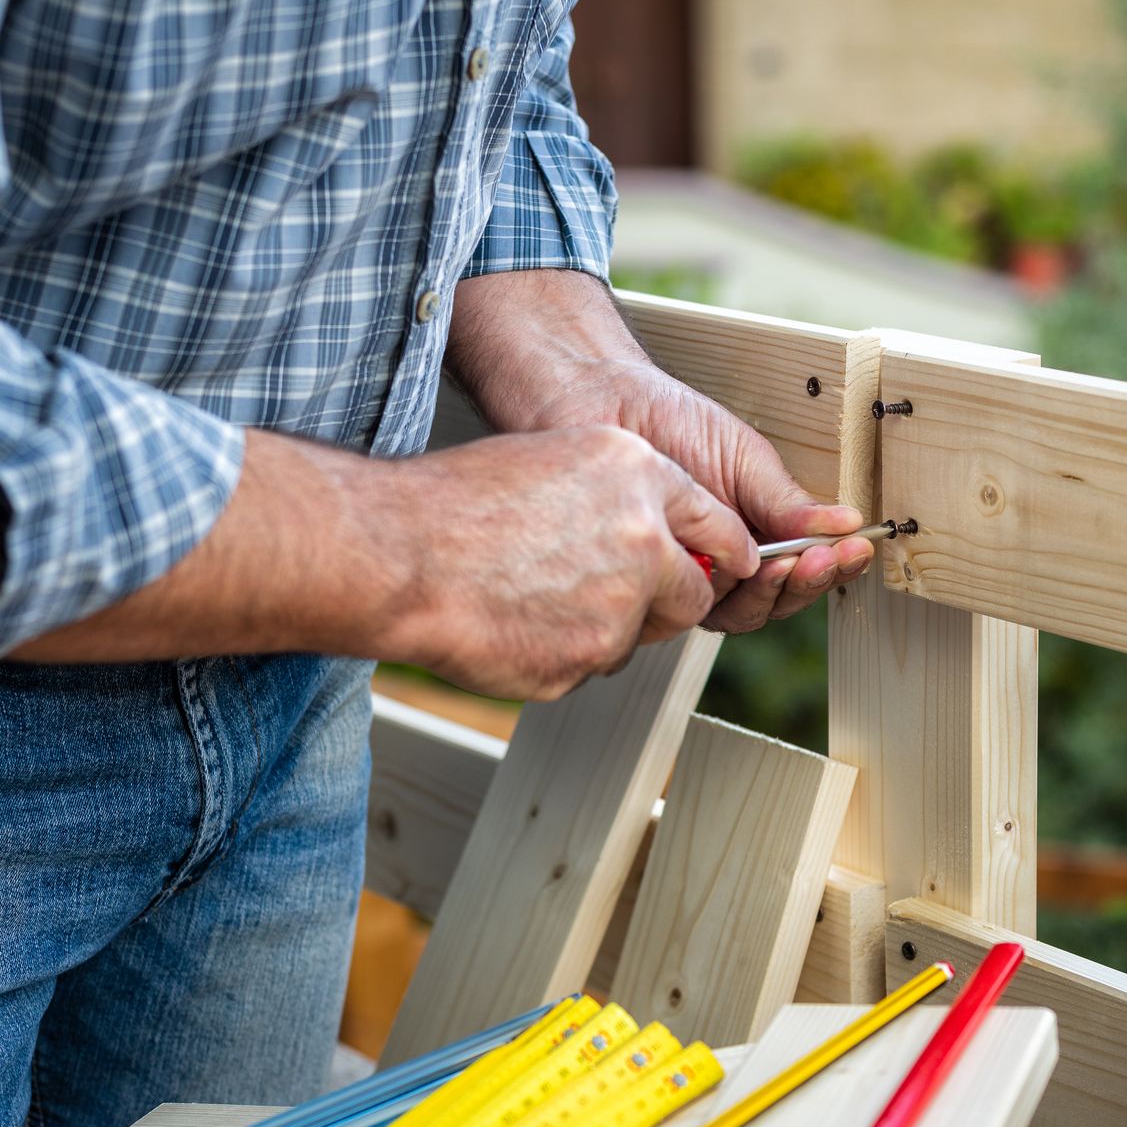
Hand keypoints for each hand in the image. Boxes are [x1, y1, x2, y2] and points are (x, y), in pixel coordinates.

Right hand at [390, 426, 755, 698]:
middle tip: (607, 596)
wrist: (399, 556)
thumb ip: (616, 494)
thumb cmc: (455, 504)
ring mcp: (620, 607)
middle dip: (664, 605)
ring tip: (532, 598)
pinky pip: (588, 667)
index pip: (718, 525)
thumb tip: (655, 530)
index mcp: (638, 475)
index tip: (727, 569)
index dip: (722, 553)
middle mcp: (644, 539)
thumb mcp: (551, 459)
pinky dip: (558, 655)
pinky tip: (512, 624)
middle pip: (692, 595)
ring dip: (602, 630)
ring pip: (635, 637)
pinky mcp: (587, 659)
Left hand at [447, 270, 876, 631]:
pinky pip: (683, 609)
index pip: (798, 567)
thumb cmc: (662, 417)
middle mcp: (715, 563)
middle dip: (805, 583)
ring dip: (770, 592)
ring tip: (783, 560)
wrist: (594, 399)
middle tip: (820, 558)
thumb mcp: (741, 454)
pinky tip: (734, 567)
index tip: (855, 547)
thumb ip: (785, 499)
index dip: (830, 565)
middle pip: (772, 601)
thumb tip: (844, 522)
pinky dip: (715, 593)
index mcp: (748, 533)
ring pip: (735, 614)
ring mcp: (679, 575)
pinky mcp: (641, 584)